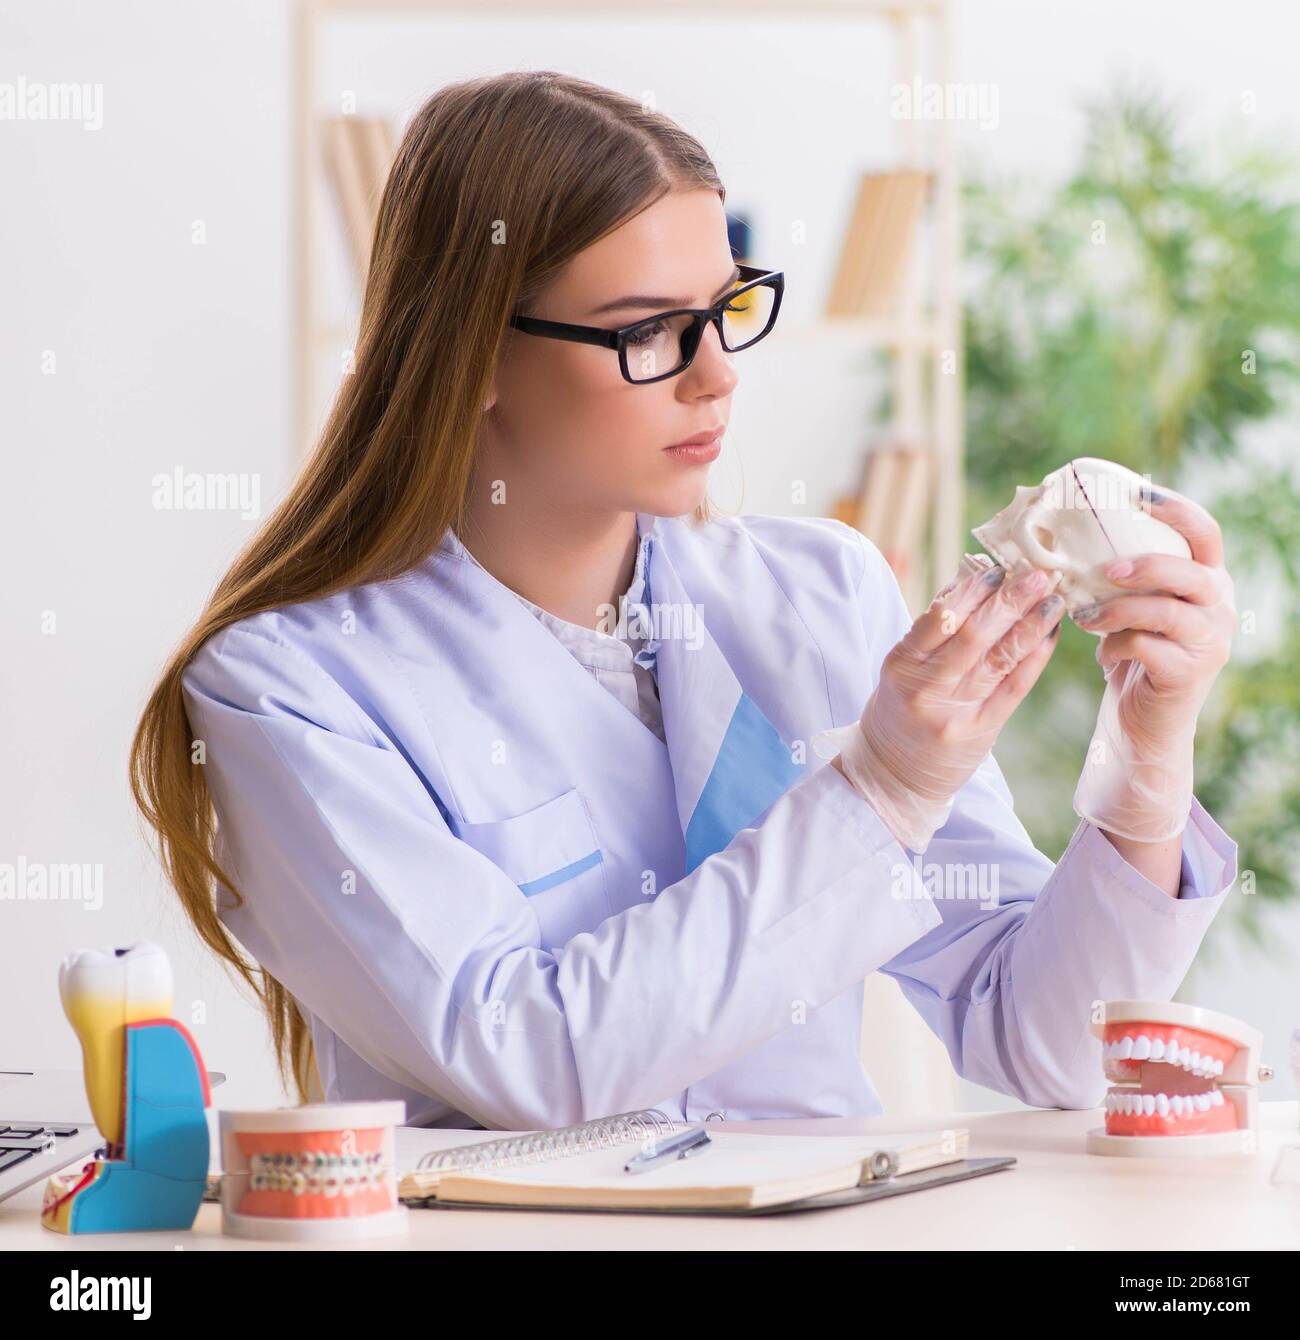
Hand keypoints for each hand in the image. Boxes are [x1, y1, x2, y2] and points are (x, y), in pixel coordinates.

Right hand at [828, 559, 1066, 849]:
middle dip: (1010, 601)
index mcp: (901, 665)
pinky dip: (1035, 657)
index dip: (971, 592)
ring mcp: (955, 712)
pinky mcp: (982, 730)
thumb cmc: (899, 707)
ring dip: (1031, 625)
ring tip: (1054, 598)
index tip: (998, 569)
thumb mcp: (901, 667)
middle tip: (1039, 574)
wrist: (893, 773)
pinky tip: (1050, 634)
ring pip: (999, 659)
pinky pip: (1014, 687)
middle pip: (973, 637)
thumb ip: (933, 627)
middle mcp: (927, 688)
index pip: (939, 619)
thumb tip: (970, 576)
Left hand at [1072, 487, 1235, 753]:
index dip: (1175, 509)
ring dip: (1117, 609)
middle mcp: (1217, 606)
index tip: (1136, 492)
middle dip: (1144, 565)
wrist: (1142, 719)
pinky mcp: (1189, 672)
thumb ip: (1122, 576)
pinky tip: (1102, 652)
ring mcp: (1209, 641)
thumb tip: (1067, 537)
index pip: (1205, 533)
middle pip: (1190, 570)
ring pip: (1166, 610)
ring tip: (1085, 617)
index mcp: (1206, 580)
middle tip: (1104, 571)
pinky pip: (1147, 646)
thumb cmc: (1132, 652)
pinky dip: (1114, 645)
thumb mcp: (1130, 607)